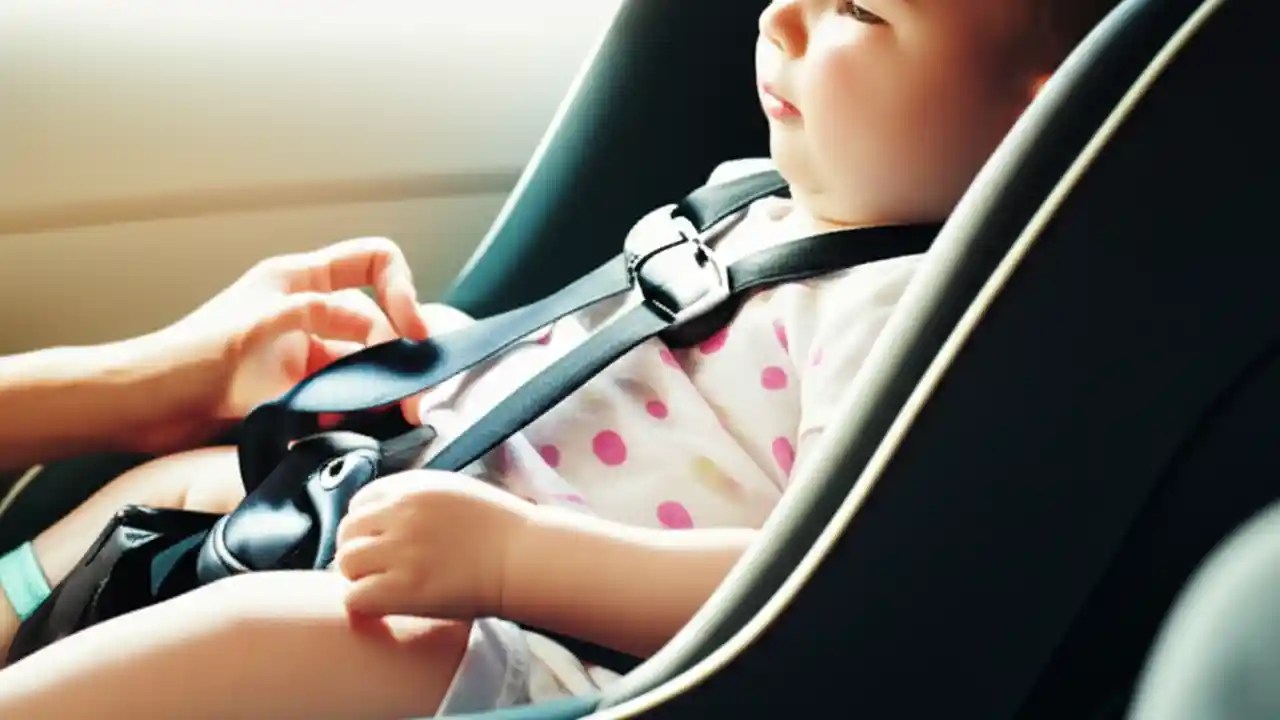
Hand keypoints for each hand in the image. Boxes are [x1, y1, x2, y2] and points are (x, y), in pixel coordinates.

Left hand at [136, 237, 430, 452]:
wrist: (145, 407)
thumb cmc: (187, 357)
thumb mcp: (257, 324)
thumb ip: (313, 314)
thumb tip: (370, 326)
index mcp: (300, 280)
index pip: (374, 262)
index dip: (402, 289)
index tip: (412, 332)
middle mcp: (309, 313)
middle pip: (378, 325)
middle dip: (397, 359)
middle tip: (413, 400)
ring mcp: (304, 354)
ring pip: (363, 367)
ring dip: (375, 391)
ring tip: (384, 419)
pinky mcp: (297, 392)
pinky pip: (341, 399)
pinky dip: (349, 413)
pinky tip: (341, 429)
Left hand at [334, 471, 533, 619]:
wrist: (525, 557)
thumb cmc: (501, 530)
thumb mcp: (454, 493)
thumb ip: (417, 499)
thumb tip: (383, 517)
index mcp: (413, 487)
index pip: (360, 502)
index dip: (368, 526)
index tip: (383, 543)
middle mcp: (401, 512)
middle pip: (348, 531)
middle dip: (359, 551)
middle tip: (380, 571)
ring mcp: (400, 549)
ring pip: (347, 563)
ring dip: (360, 577)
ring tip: (385, 588)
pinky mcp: (404, 587)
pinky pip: (356, 596)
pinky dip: (366, 604)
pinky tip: (387, 606)